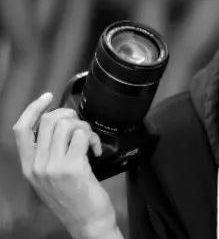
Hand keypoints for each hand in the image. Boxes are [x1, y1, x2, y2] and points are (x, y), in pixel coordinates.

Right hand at [13, 93, 122, 238]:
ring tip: (90, 141)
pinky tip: (96, 150)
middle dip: (70, 116)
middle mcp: (37, 165)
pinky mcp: (73, 167)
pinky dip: (93, 137)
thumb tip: (60, 126)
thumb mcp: (49, 178)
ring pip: (67, 124)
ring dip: (84, 127)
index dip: (33, 108)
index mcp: (28, 167)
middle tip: (82, 127)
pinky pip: (82, 134)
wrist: (86, 223)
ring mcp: (54, 166)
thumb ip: (48, 154)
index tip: (47, 97)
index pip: (21, 130)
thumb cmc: (72, 199)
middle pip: (49, 120)